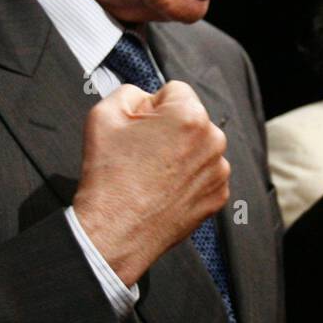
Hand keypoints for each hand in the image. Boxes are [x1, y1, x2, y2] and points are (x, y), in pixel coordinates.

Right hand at [73, 82, 229, 285]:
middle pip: (190, 119)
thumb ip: (129, 92)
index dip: (151, 106)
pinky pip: (204, 174)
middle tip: (142, 152)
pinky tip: (164, 189)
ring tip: (152, 173)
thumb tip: (146, 96)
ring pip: (198, 146)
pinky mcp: (218, 195)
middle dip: (169, 129)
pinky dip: (188, 178)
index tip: (139, 126)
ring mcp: (219, 171)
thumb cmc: (110, 177)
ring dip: (180, 153)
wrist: (116, 231)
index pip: (174, 91)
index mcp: (190, 115)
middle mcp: (213, 140)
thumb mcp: (103, 115)